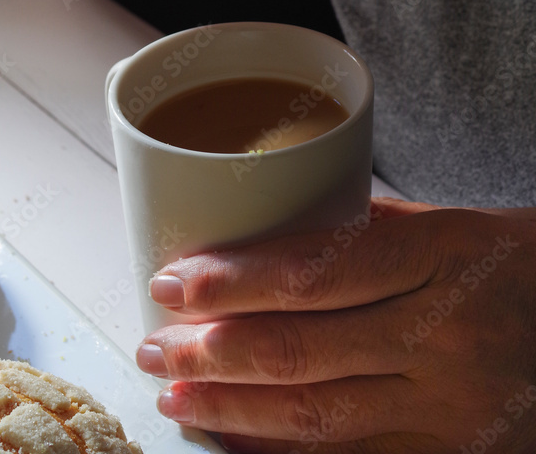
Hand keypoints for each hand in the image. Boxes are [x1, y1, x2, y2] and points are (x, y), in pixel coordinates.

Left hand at [137, 198, 535, 452]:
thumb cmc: (511, 260)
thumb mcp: (449, 222)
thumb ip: (361, 234)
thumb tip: (258, 247)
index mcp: (442, 254)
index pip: (313, 272)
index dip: (231, 282)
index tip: (171, 281)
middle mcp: (446, 335)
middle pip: (303, 352)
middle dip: (212, 352)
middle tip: (154, 343)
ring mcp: (454, 409)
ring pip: (319, 421)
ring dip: (232, 413)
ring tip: (174, 394)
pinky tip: (233, 442)